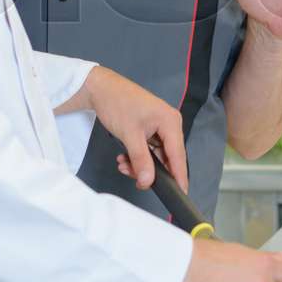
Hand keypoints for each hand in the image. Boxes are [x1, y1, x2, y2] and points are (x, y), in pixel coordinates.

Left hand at [82, 67, 187, 192]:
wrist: (101, 88)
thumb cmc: (118, 105)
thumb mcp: (129, 135)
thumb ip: (141, 160)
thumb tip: (148, 182)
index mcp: (171, 122)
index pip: (178, 155)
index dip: (179, 176)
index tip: (181, 194)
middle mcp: (169, 124)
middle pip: (167, 157)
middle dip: (150, 170)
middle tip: (134, 179)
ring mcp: (160, 126)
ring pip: (155, 155)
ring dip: (140, 164)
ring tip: (123, 165)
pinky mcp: (150, 128)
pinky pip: (148, 149)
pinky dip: (137, 156)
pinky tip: (124, 158)